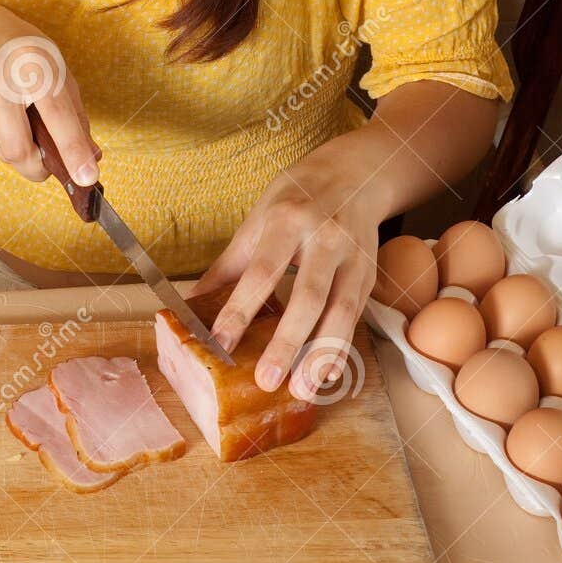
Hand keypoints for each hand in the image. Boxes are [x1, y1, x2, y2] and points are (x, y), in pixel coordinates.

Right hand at [0, 0, 101, 184]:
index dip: (73, 149)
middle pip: (18, 149)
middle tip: (46, 162)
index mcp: (33, 63)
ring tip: (17, 121)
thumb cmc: (21, 51)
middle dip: (38, 167)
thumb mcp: (56, 68)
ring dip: (17, 151)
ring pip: (1, 153)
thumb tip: (90, 157)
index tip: (87, 176)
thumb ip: (74, 114)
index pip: (56, 114)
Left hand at [189, 136, 381, 398]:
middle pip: (308, 296)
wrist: (353, 173)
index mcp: (287, 220)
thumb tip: (191, 303)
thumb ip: (230, 264)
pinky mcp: (369, 272)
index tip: (219, 343)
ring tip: (302, 388)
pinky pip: (356, 315)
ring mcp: (352, 255)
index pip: (261, 271)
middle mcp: (324, 237)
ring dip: (323, 353)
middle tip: (266, 380)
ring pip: (342, 310)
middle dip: (288, 342)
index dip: (240, 309)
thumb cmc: (296, 197)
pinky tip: (327, 372)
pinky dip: (342, 346)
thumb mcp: (258, 217)